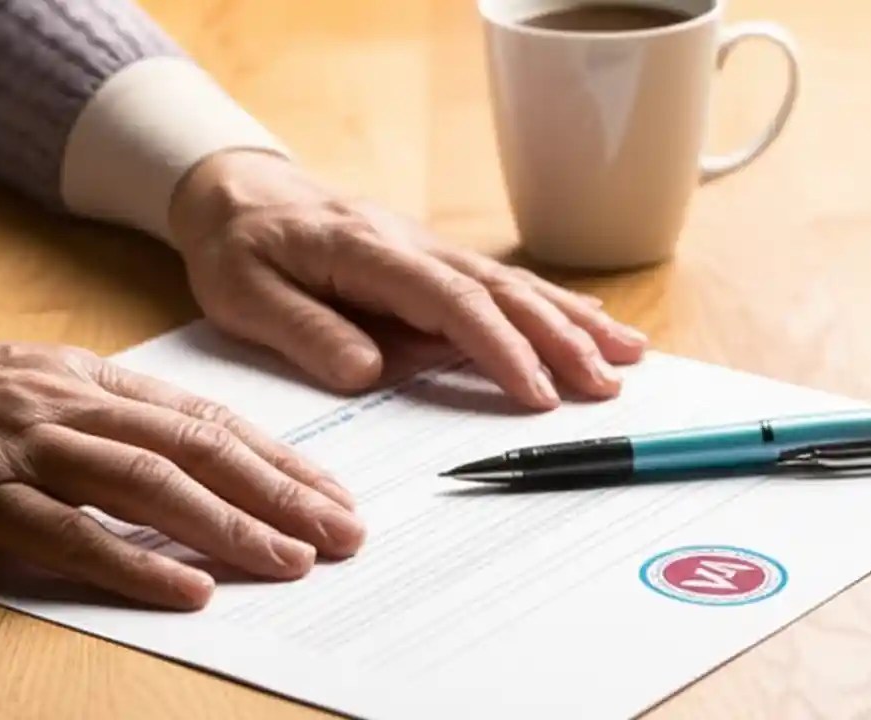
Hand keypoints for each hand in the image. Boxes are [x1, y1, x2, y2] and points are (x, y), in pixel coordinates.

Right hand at [0, 326, 363, 610]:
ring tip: (291, 561)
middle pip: (199, 449)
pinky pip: (71, 535)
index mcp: (96, 378)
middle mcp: (74, 405)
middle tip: (343, 533)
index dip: (281, 458)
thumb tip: (203, 458)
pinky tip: (189, 590)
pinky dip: (136, 564)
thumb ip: (120, 418)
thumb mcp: (47, 386)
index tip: (334, 493)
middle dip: (282, 493)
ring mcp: (29, 449)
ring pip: (149, 486)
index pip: (210, 420)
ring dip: (230, 526)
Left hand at [169, 151, 648, 409]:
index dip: (499, 348)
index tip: (537, 393)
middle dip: (560, 339)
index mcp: (370, 255)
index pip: (451, 303)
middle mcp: (415, 248)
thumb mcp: (245, 294)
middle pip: (502, 292)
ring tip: (629, 355)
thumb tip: (370, 374)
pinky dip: (554, 301)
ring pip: (515, 285)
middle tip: (607, 385)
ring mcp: (431, 252)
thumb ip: (305, 331)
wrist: (241, 193)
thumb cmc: (241, 247)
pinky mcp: (435, 262)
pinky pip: (504, 282)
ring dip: (573, 321)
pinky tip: (593, 318)